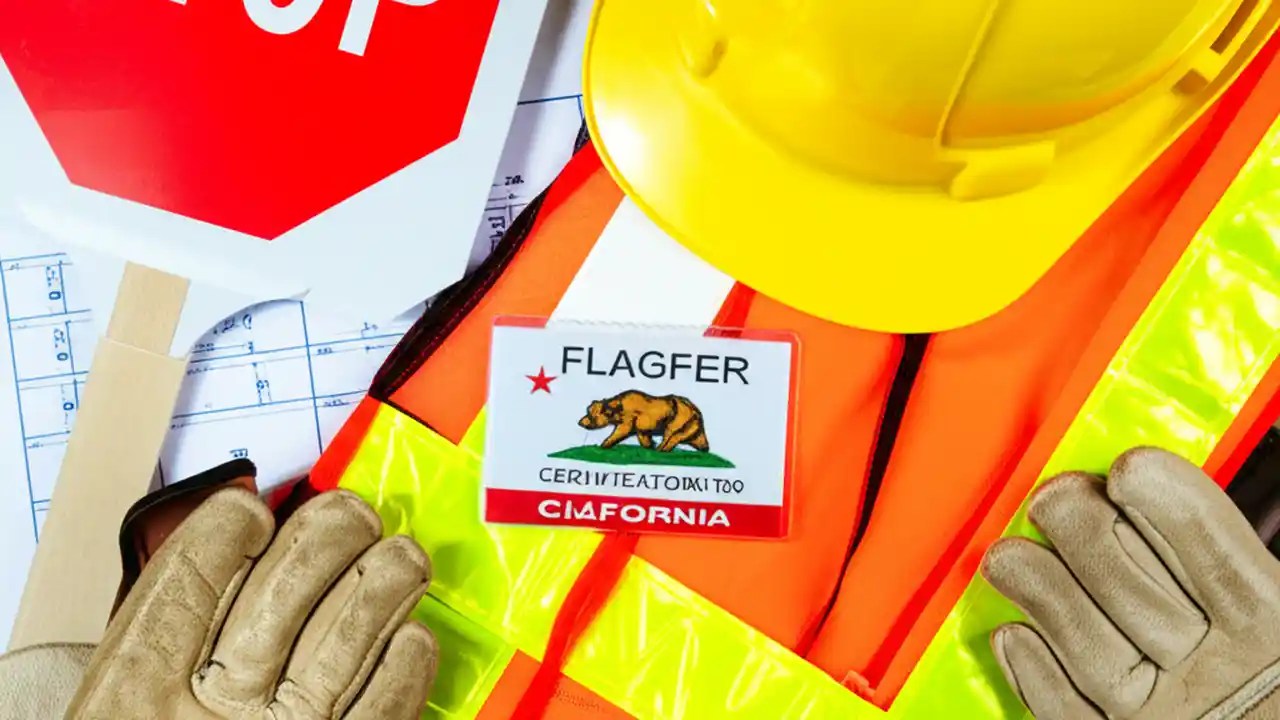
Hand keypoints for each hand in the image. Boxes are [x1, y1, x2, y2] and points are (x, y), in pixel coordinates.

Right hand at [66, 487, 437, 718]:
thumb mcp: (130, 711)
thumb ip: (175, 633)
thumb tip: (238, 534)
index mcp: (133, 698)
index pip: (185, 580)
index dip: (226, 530)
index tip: (253, 508)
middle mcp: (210, 716)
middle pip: (278, 596)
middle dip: (325, 539)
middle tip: (351, 514)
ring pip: (344, 639)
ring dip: (383, 585)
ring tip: (404, 555)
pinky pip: (384, 708)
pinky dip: (406, 667)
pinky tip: (414, 636)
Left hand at [982, 447, 1279, 718]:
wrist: (1252, 718)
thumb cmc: (1257, 671)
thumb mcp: (1269, 608)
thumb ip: (1220, 552)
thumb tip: (1150, 484)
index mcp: (1272, 631)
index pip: (1217, 558)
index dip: (1170, 506)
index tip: (1131, 468)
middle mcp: (1221, 680)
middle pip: (1138, 594)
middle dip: (1084, 534)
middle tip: (1053, 498)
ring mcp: (1168, 718)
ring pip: (1091, 649)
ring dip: (1041, 592)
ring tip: (1008, 556)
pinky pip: (1067, 714)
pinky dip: (1034, 671)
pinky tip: (1012, 633)